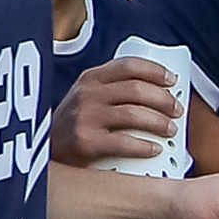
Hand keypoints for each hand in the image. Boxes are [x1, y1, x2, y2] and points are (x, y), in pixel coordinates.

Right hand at [55, 54, 180, 167]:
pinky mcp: (85, 143)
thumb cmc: (72, 127)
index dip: (155, 71)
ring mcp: (84, 118)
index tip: (172, 81)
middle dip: (163, 100)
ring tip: (170, 130)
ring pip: (133, 113)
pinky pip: (123, 142)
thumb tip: (158, 94)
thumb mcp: (86, 98)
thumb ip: (112, 90)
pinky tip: (154, 148)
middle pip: (136, 89)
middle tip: (176, 110)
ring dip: (159, 122)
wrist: (43, 152)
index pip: (128, 65)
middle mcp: (87, 95)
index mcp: (90, 79)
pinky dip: (144, 146)